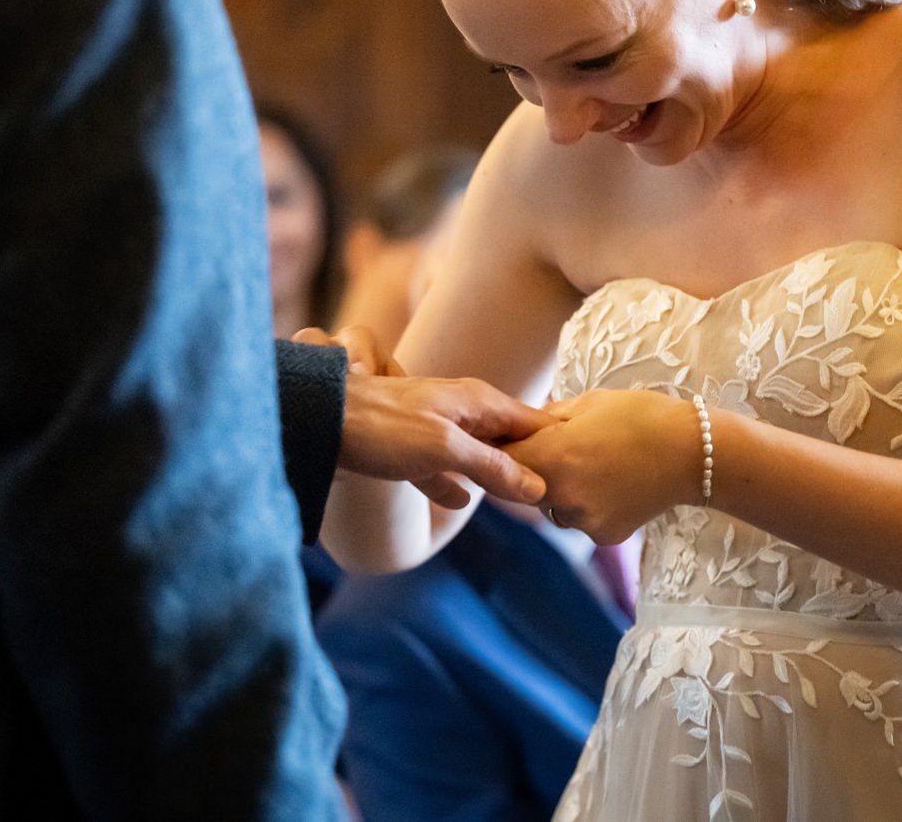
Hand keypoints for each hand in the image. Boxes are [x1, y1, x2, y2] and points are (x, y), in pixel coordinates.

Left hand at [295, 327, 554, 508]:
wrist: (320, 422)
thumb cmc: (382, 427)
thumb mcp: (446, 448)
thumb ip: (493, 466)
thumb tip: (539, 486)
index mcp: (476, 400)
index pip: (532, 421)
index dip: (556, 443)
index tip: (580, 467)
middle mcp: (460, 409)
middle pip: (506, 436)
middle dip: (528, 461)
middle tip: (557, 490)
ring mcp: (434, 427)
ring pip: (476, 452)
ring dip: (493, 472)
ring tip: (518, 498)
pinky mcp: (408, 447)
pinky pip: (443, 466)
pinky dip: (454, 482)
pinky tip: (459, 501)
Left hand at [504, 389, 698, 543]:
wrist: (692, 451)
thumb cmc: (640, 415)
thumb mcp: (587, 403)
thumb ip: (545, 418)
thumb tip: (520, 424)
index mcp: (550, 456)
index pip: (500, 459)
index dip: (501, 449)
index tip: (511, 440)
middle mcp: (560, 494)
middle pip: (523, 486)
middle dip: (533, 469)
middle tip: (563, 449)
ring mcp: (582, 520)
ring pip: (552, 506)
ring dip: (560, 490)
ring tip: (594, 465)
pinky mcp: (604, 535)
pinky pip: (581, 519)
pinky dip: (588, 505)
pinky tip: (613, 484)